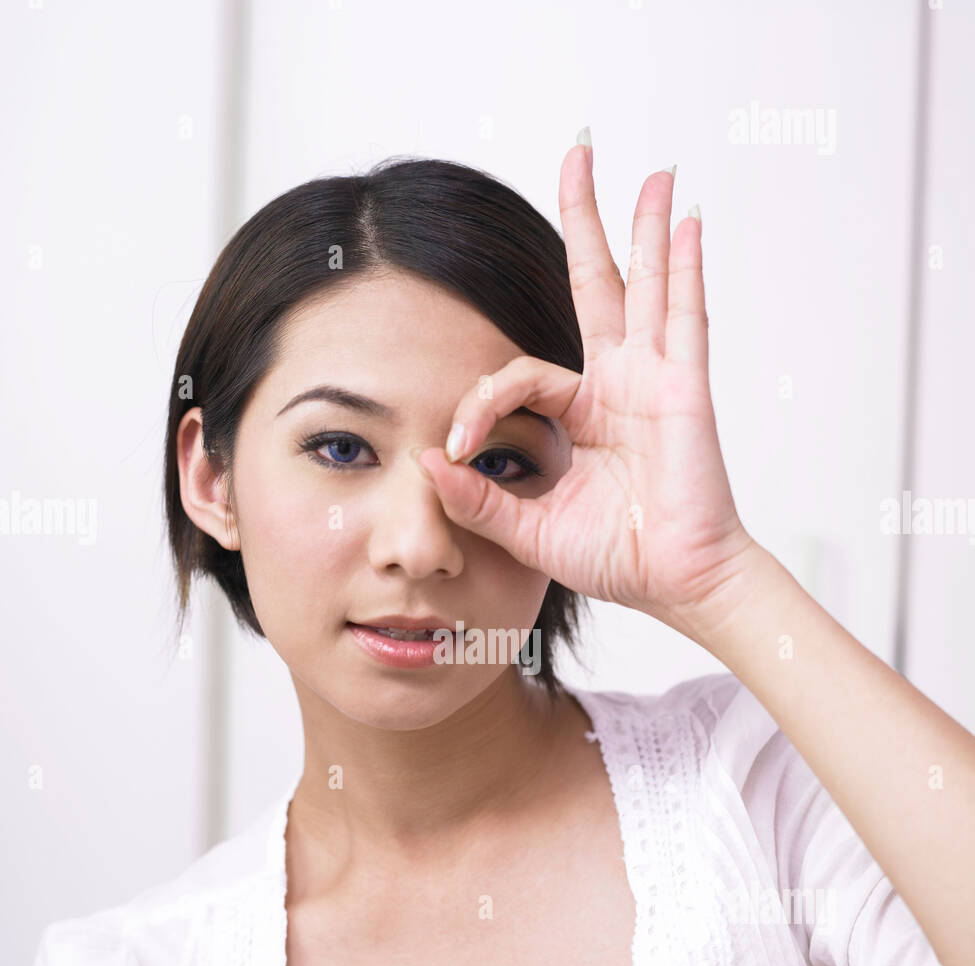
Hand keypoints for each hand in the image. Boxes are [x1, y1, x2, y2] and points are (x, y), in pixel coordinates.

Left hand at [415, 139, 757, 639]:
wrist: (673, 584)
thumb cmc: (613, 557)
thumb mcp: (527, 528)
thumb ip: (478, 498)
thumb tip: (427, 462)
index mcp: (578, 416)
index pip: (519, 376)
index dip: (480, 402)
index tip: (457, 448)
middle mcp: (617, 386)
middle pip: (596, 287)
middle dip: (585, 222)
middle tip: (577, 157)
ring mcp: (654, 381)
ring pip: (645, 288)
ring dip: (645, 228)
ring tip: (651, 172)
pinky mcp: (684, 390)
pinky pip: (684, 318)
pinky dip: (685, 267)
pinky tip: (686, 219)